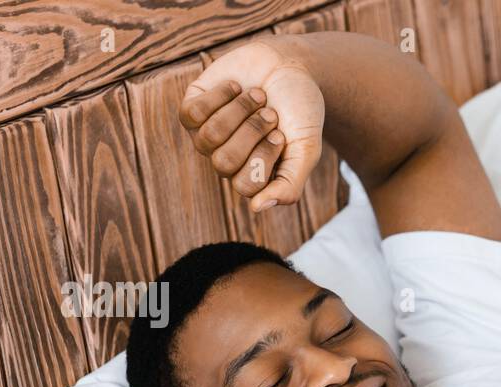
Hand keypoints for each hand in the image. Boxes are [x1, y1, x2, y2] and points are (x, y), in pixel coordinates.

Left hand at [181, 38, 323, 211]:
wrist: (291, 65)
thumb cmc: (300, 111)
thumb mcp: (307, 151)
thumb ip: (290, 185)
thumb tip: (256, 208)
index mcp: (253, 175)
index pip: (245, 185)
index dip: (263, 158)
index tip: (282, 135)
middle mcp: (227, 160)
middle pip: (224, 162)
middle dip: (252, 131)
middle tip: (271, 114)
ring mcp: (207, 136)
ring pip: (209, 136)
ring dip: (239, 110)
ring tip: (257, 96)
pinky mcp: (194, 108)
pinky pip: (193, 113)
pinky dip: (220, 96)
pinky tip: (236, 86)